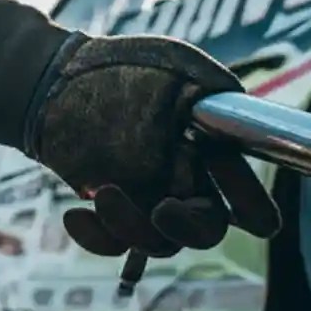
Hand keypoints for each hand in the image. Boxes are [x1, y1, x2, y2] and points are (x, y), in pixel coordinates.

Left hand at [0, 0, 280, 256]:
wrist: (58, 80)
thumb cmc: (124, 66)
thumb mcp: (179, 65)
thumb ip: (216, 90)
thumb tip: (243, 115)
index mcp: (217, 155)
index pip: (253, 202)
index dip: (251, 204)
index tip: (222, 183)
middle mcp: (191, 185)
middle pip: (208, 232)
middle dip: (188, 228)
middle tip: (162, 210)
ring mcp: (153, 201)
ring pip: (160, 244)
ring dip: (132, 227)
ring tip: (103, 193)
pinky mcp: (116, 213)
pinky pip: (116, 246)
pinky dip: (97, 239)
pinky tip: (74, 215)